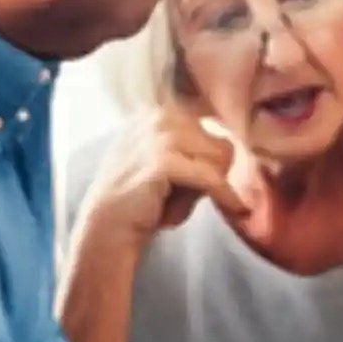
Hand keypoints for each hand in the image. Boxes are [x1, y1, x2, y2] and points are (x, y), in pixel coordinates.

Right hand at [76, 99, 249, 252]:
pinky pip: (212, 178)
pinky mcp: (162, 161)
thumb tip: (236, 149)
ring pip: (221, 157)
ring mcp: (158, 135)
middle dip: (215, 173)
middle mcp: (158, 115)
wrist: (106, 230)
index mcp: (159, 112)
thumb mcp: (173, 166)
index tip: (222, 180)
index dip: (218, 157)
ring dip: (214, 185)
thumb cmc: (143, 202)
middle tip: (192, 196)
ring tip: (185, 202)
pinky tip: (236, 210)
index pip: (213, 126)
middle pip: (221, 142)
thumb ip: (199, 153)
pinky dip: (226, 196)